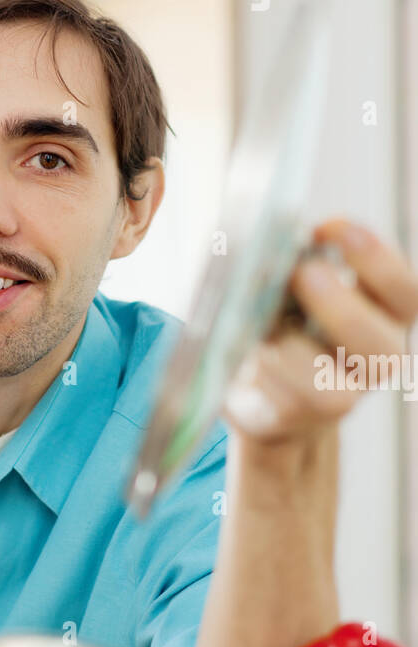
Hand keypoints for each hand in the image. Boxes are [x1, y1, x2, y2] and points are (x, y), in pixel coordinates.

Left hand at [223, 218, 417, 443]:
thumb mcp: (297, 286)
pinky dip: (260, 377)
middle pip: (378, 344)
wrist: (265, 394)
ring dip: (289, 350)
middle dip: (338, 305)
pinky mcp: (297, 419)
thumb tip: (271, 246)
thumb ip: (296, 264)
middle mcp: (377, 360)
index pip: (403, 290)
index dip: (374, 258)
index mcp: (388, 315)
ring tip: (263, 327)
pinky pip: (281, 404)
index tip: (331, 227)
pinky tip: (245, 357)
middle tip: (301, 274)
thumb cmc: (286, 321)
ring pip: (327, 387)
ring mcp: (343, 398)